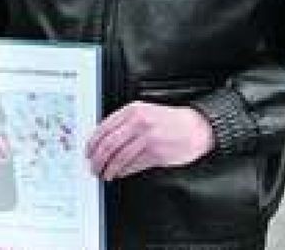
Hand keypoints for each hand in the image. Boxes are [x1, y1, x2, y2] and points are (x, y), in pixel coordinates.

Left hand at [85, 101, 212, 180]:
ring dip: (109, 169)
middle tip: (93, 166)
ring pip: (119, 158)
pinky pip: (134, 165)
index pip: (104, 128)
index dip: (92, 144)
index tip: (88, 152)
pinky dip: (123, 171)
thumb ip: (124, 122)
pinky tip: (119, 173)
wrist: (196, 127)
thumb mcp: (144, 112)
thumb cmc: (169, 121)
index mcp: (132, 111)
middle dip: (97, 159)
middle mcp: (138, 123)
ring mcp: (148, 139)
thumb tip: (102, 139)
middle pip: (109, 145)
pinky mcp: (157, 154)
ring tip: (105, 174)